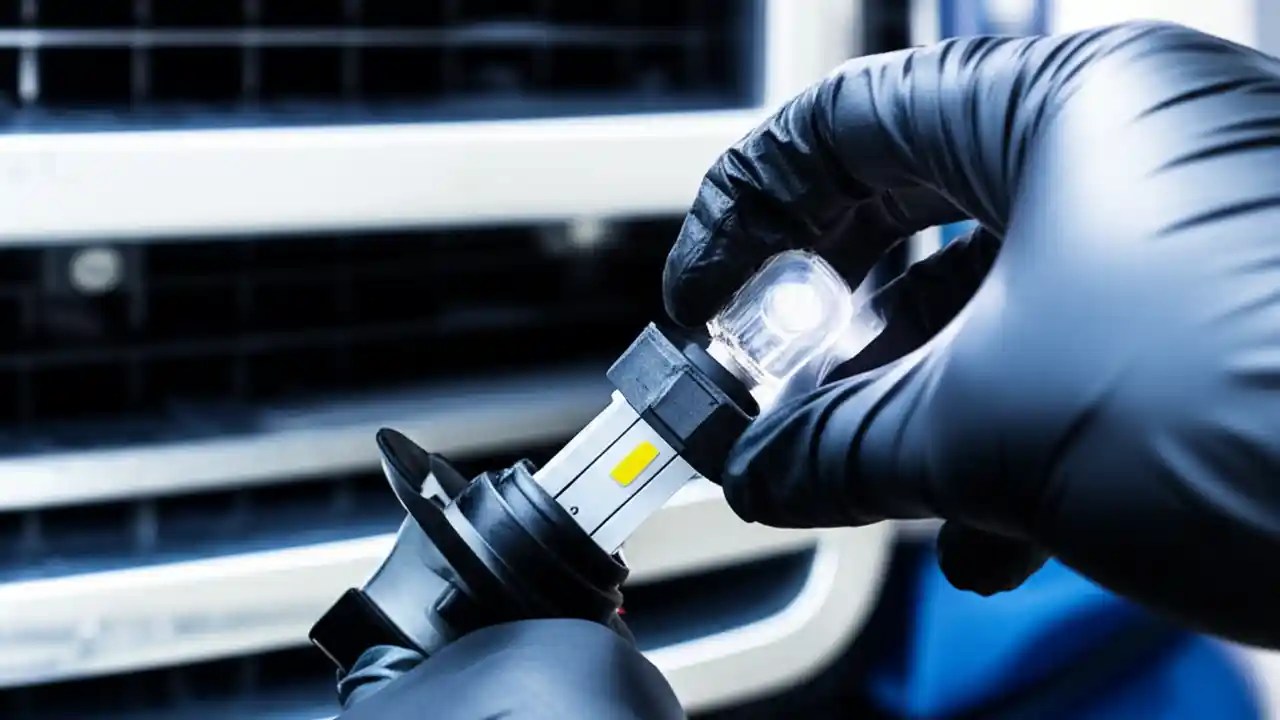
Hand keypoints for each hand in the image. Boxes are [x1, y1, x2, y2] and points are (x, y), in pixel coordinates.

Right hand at [665, 21, 1279, 647]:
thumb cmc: (1272, 414)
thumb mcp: (991, 428)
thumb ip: (839, 442)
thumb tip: (756, 466)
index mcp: (1066, 104)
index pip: (842, 125)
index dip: (744, 217)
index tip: (699, 306)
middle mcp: (1129, 146)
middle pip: (914, 216)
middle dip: (830, 328)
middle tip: (770, 398)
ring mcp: (1183, 234)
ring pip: (989, 304)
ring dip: (910, 406)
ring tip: (866, 483)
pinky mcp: (1220, 325)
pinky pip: (1067, 359)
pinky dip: (1002, 440)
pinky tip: (985, 529)